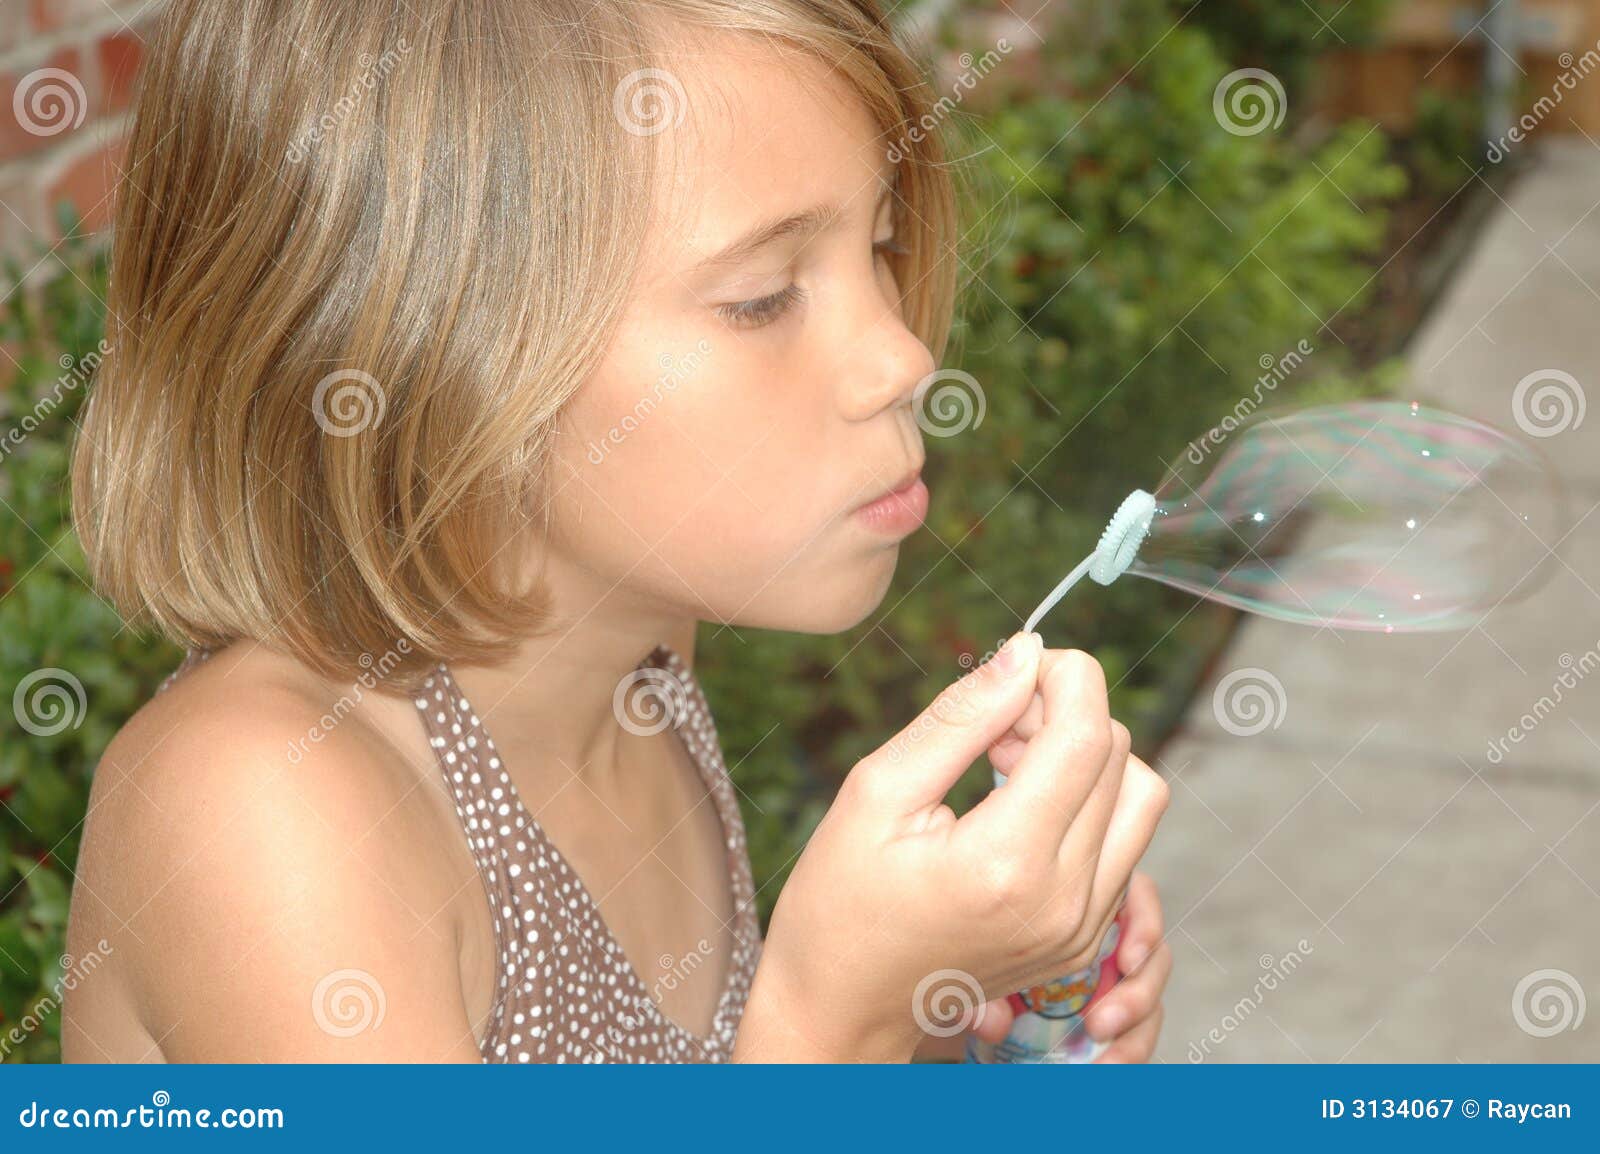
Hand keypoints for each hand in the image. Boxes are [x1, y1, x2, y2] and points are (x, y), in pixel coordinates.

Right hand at [735, 632, 1169, 1061]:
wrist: (841, 1008)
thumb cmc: (839, 901)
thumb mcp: (878, 791)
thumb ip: (959, 717)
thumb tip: (1026, 652)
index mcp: (1008, 864)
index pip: (1087, 736)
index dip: (1066, 676)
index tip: (1021, 664)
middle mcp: (1064, 901)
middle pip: (1119, 757)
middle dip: (1064, 712)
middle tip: (991, 724)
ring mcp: (1082, 928)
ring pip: (1140, 798)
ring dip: (1085, 757)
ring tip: (1008, 763)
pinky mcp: (1086, 939)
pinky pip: (1125, 842)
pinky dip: (1087, 803)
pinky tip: (1018, 806)